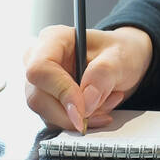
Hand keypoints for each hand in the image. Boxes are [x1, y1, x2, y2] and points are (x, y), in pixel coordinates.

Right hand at [23, 25, 152, 132]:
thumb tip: (86, 102)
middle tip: (102, 109)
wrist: (122, 61)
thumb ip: (103, 75)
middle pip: (38, 97)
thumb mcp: (120, 58)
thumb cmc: (119, 51)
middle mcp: (39, 59)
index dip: (61, 92)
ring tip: (106, 101)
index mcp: (53, 39)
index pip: (40, 69)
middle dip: (72, 112)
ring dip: (80, 117)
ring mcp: (41, 82)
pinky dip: (79, 120)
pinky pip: (55, 120)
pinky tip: (98, 108)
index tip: (84, 108)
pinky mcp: (47, 99)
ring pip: (46, 113)